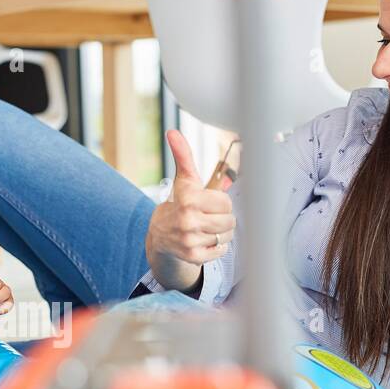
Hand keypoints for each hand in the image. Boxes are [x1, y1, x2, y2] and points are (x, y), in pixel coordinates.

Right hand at [146, 130, 235, 266]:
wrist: (159, 236)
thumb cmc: (179, 203)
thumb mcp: (183, 180)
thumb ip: (183, 155)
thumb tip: (172, 132)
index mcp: (187, 200)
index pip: (225, 202)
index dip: (220, 203)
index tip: (207, 203)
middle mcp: (187, 221)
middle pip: (229, 220)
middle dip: (222, 218)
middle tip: (208, 217)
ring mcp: (189, 240)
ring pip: (226, 235)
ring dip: (220, 233)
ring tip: (205, 228)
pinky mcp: (193, 256)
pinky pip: (220, 251)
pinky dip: (215, 247)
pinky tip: (203, 240)